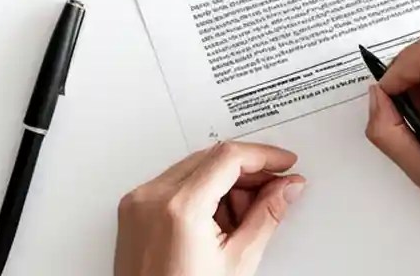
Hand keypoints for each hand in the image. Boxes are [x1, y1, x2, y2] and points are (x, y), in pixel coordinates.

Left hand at [114, 142, 305, 275]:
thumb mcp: (236, 262)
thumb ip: (266, 217)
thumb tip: (286, 188)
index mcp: (178, 209)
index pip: (229, 157)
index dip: (264, 156)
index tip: (283, 163)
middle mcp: (150, 199)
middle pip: (211, 158)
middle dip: (247, 172)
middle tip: (272, 191)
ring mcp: (137, 203)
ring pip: (193, 167)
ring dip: (225, 182)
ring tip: (240, 219)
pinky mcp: (133, 211)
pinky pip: (174, 184)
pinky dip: (201, 193)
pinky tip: (217, 220)